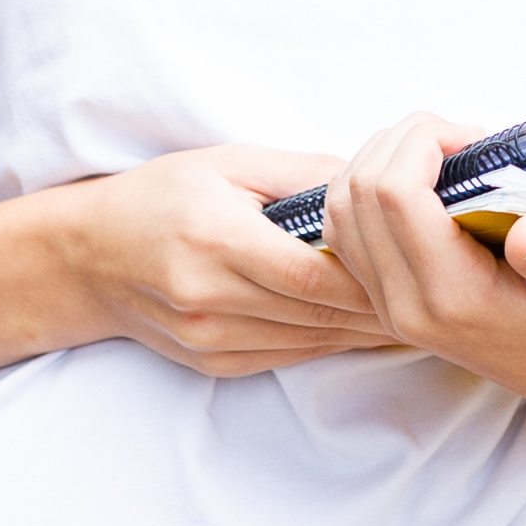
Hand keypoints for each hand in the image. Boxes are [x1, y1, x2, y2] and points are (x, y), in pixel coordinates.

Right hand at [48, 145, 391, 377]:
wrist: (89, 256)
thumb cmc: (161, 195)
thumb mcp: (228, 163)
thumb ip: (302, 175)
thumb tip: (371, 184)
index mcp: (216, 240)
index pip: (313, 273)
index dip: (372, 276)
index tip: (418, 263)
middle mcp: (210, 298)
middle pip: (318, 313)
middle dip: (383, 305)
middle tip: (436, 289)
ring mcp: (210, 338)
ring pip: (310, 341)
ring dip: (364, 330)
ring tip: (416, 309)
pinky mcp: (213, 362)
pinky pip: (288, 356)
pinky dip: (329, 341)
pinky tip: (363, 326)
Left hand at [323, 110, 525, 416]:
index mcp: (454, 297)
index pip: (396, 197)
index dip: (421, 144)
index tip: (471, 137)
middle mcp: (406, 305)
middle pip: (356, 195)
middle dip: (399, 142)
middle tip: (457, 138)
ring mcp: (388, 305)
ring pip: (339, 211)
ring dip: (377, 161)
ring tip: (437, 152)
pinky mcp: (384, 299)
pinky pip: (345, 232)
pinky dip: (366, 189)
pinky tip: (418, 179)